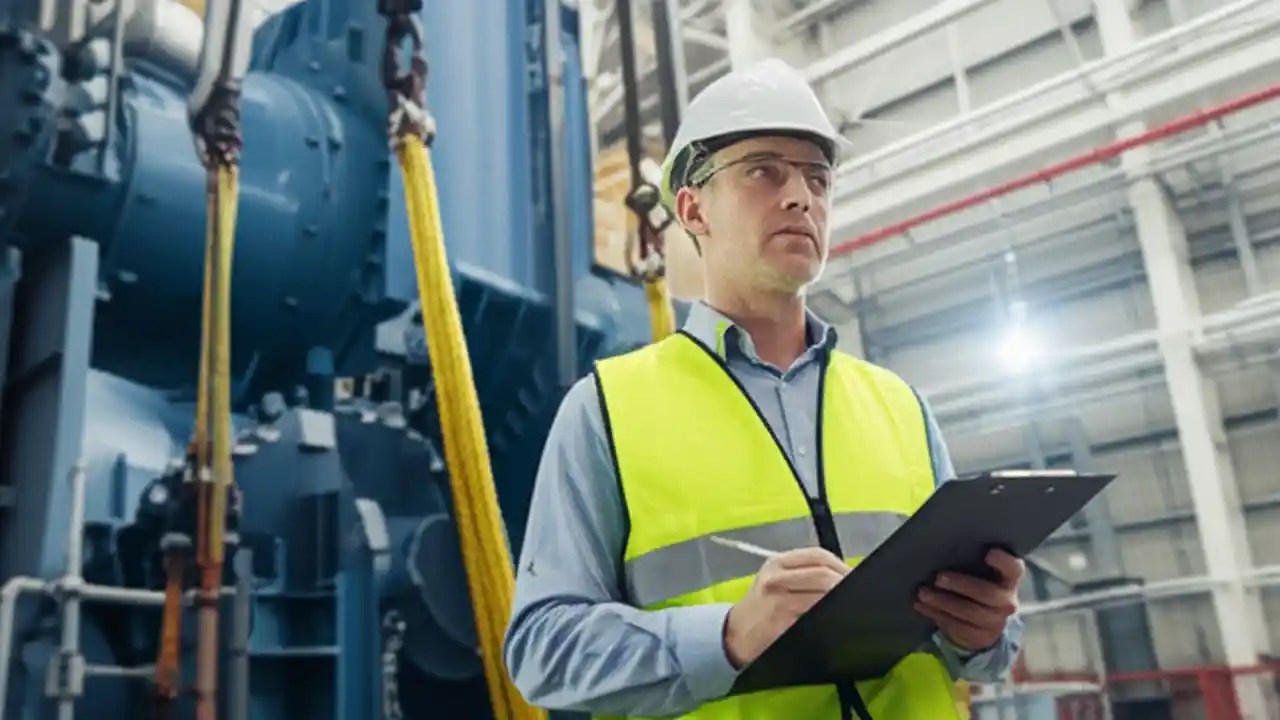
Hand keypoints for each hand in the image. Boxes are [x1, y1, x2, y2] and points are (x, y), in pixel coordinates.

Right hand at [722, 547, 848, 668]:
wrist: (734, 635)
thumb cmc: (761, 608)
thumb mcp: (774, 582)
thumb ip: (803, 575)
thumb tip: (844, 577)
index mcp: (776, 563)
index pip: (818, 555)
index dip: (842, 565)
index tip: (855, 577)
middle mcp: (775, 578)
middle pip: (822, 574)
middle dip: (846, 584)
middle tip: (860, 595)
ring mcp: (777, 601)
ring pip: (821, 596)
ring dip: (840, 602)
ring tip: (851, 608)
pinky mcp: (781, 623)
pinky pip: (814, 618)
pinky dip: (829, 618)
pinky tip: (834, 621)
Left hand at [915, 549, 1023, 652]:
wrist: (985, 623)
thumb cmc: (978, 585)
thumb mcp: (980, 572)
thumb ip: (972, 561)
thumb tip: (942, 545)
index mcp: (1009, 579)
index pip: (1014, 569)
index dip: (1003, 562)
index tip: (988, 553)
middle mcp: (1008, 601)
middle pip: (987, 594)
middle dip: (961, 585)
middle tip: (938, 578)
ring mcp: (996, 622)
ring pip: (970, 613)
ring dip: (943, 602)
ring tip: (923, 593)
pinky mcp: (981, 637)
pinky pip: (958, 627)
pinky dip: (937, 615)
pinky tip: (922, 606)